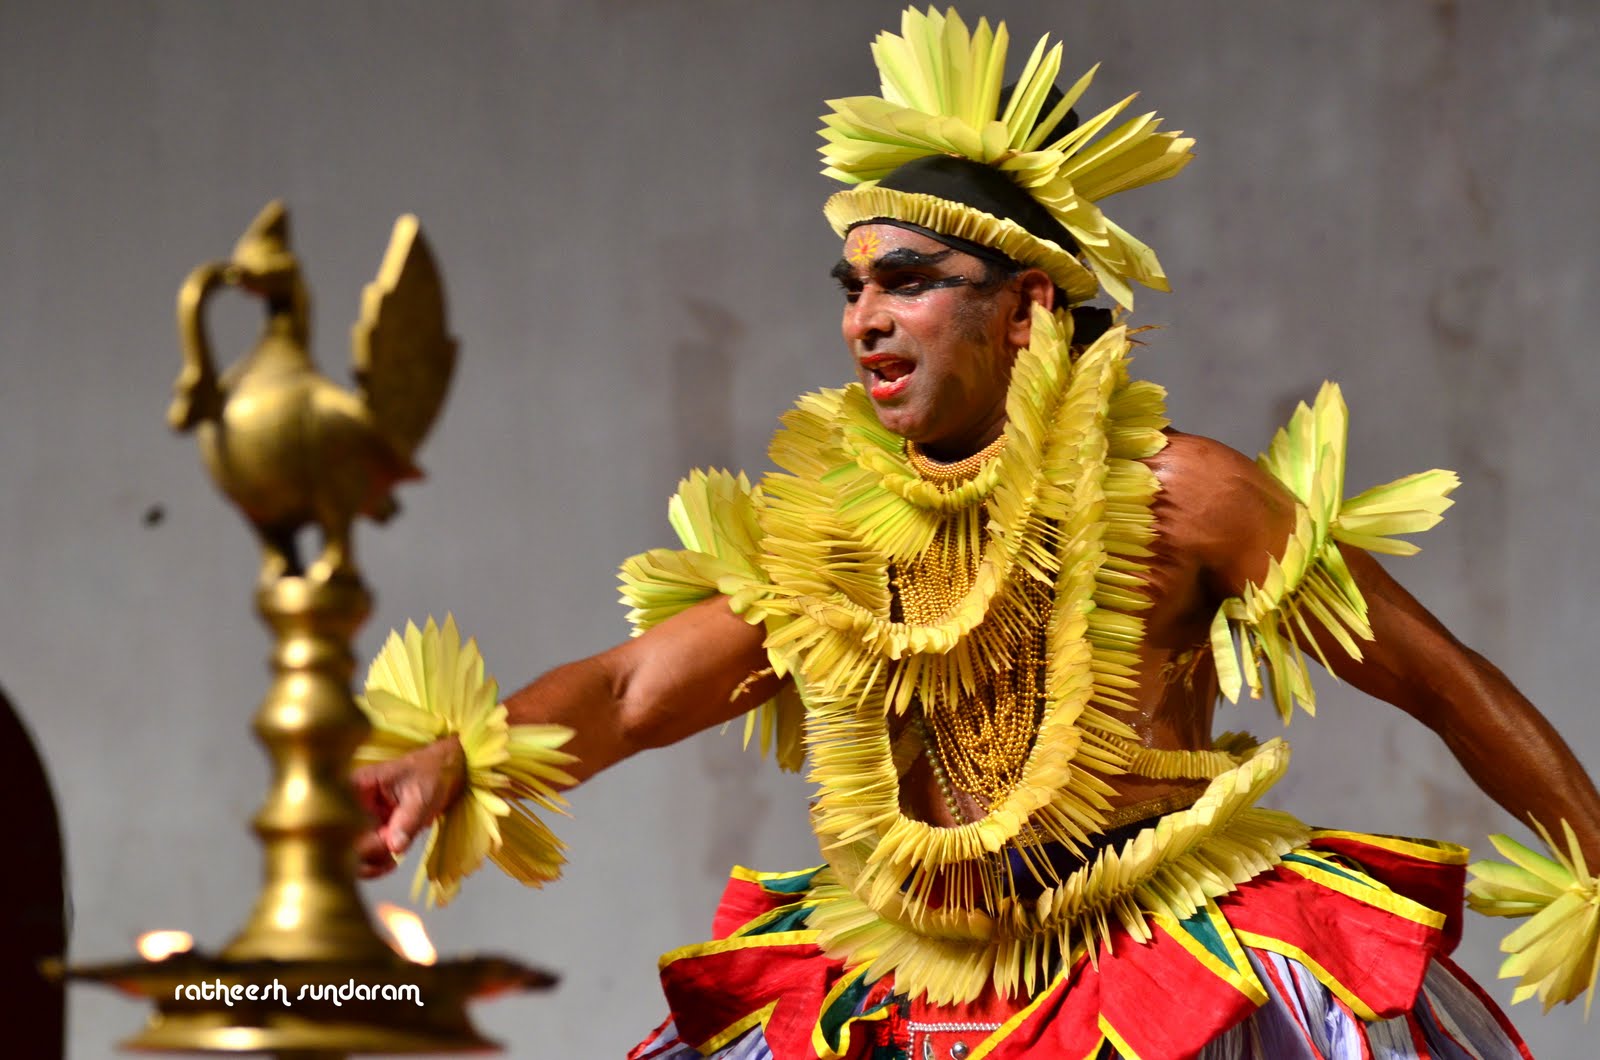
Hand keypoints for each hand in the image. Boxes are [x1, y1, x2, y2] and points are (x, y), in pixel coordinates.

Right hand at [351, 735, 464, 878]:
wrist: (444, 773)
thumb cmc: (430, 773)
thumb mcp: (421, 795)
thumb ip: (407, 821)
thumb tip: (394, 847)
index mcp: (356, 787)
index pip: (342, 819)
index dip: (359, 837)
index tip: (384, 841)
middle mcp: (351, 805)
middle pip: (342, 841)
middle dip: (367, 853)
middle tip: (391, 853)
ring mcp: (360, 821)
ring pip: (351, 853)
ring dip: (371, 863)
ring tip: (392, 861)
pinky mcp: (371, 832)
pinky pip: (365, 855)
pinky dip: (376, 864)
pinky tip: (390, 863)